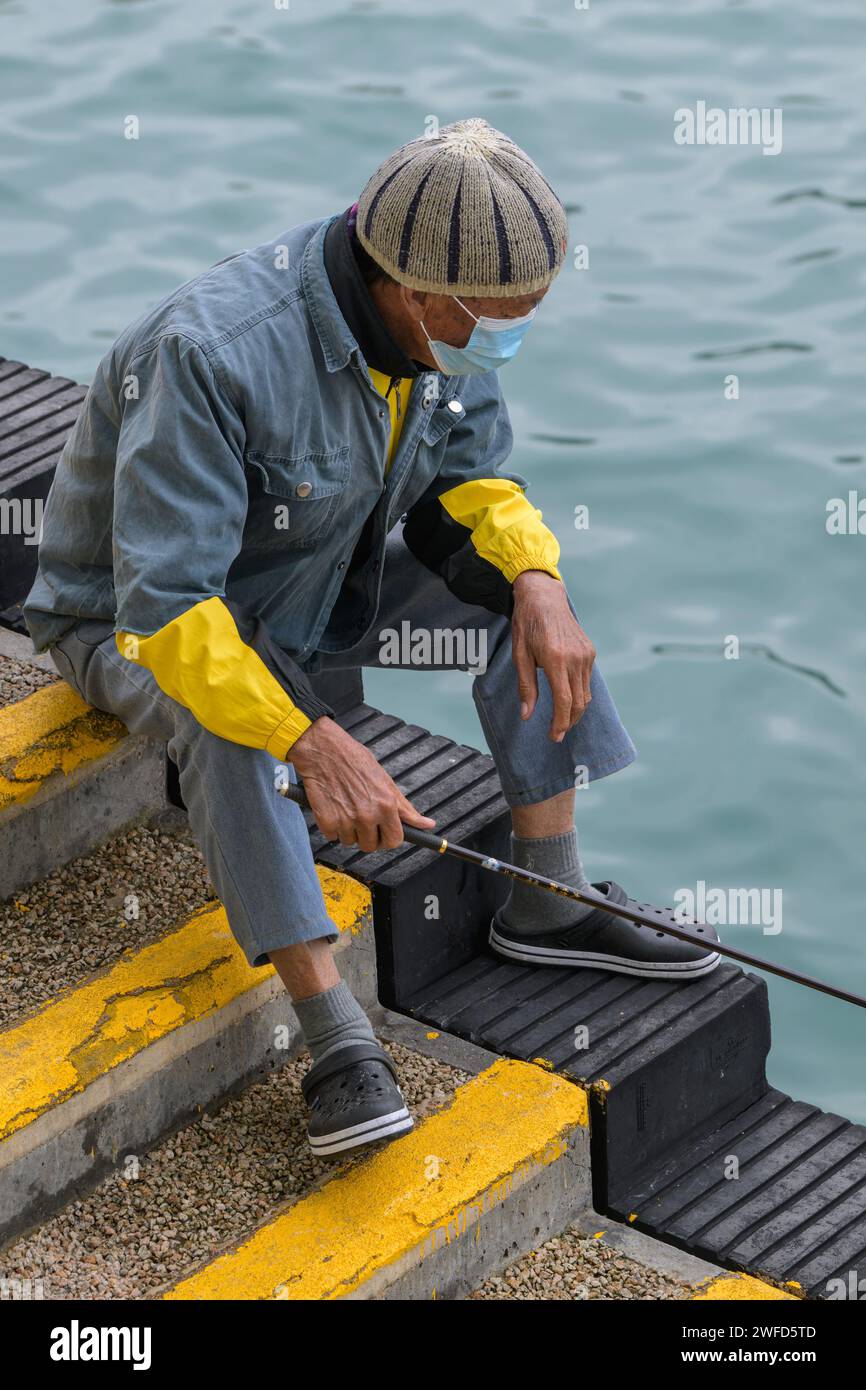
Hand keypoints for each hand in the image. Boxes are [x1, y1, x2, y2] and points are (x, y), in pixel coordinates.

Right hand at [288, 717, 435, 851]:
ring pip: (350, 842)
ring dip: (348, 830)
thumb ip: (405, 808)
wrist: (323, 749)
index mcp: (386, 805)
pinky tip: (333, 808)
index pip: (394, 841)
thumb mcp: (385, 781)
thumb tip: (427, 824)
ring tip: (346, 807)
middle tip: (362, 818)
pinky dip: (331, 826)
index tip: (384, 833)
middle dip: (368, 836)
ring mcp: (346, 820)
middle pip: (371, 846)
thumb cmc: (354, 760)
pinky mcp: (327, 822)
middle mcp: (368, 816)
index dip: (389, 838)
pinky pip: (332, 836)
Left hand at [511, 571, 595, 741]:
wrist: (544, 597)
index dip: (560, 723)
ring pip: (585, 694)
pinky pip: (587, 681)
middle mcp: (575, 658)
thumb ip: (526, 687)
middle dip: (569, 722)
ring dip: (575, 710)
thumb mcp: (520, 656)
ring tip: (561, 720)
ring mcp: (586, 655)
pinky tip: (567, 698)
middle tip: (556, 734)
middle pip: (578, 702)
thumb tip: (527, 715)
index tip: (554, 736)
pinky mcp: (590, 652)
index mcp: (556, 659)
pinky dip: (579, 694)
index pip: (564, 701)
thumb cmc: (527, 625)